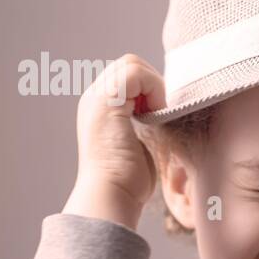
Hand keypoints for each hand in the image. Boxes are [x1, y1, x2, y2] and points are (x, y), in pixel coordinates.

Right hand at [63, 54, 166, 228]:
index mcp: (100, 108)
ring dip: (155, 86)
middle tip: (163, 111)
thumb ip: (144, 124)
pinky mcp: (106, 101)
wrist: (111, 194)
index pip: (128, 75)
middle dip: (154, 83)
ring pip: (132, 64)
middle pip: (130, 63)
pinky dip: (153, 88)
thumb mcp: (138, 145)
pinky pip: (135, 73)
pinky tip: (157, 113)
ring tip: (159, 113)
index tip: (162, 113)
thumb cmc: (128, 181)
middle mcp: (94, 99)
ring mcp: (97, 98)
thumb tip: (164, 114)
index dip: (150, 87)